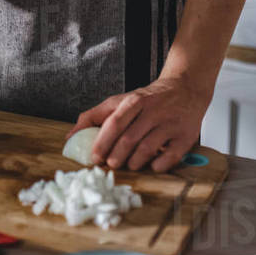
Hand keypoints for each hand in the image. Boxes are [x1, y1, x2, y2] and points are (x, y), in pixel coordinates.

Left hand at [64, 75, 210, 173]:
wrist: (185, 88)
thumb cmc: (147, 99)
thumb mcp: (120, 101)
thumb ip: (94, 116)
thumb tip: (70, 136)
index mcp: (135, 101)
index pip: (115, 122)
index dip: (102, 142)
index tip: (94, 157)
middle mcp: (153, 111)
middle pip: (130, 138)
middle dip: (117, 156)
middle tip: (110, 165)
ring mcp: (170, 124)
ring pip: (148, 148)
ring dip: (135, 162)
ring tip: (129, 165)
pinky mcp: (185, 136)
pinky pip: (171, 156)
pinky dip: (159, 165)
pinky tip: (152, 166)